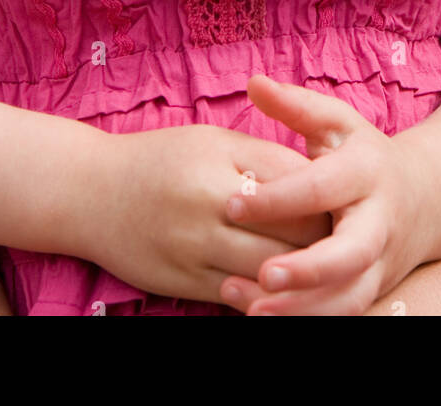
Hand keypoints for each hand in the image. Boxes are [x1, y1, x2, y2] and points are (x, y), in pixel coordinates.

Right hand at [77, 121, 331, 304]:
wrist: (88, 193)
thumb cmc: (159, 159)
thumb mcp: (213, 141)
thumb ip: (266, 157)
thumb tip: (319, 178)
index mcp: (221, 163)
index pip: (296, 184)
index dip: (327, 195)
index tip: (347, 198)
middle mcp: (209, 207)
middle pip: (291, 232)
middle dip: (325, 237)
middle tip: (351, 236)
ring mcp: (195, 250)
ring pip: (270, 272)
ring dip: (303, 273)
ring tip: (327, 266)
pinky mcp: (185, 283)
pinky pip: (241, 299)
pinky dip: (269, 297)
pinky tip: (287, 291)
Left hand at [220, 75, 434, 315]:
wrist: (427, 198)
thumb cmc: (364, 154)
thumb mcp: (337, 122)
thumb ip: (295, 106)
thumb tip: (253, 82)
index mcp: (365, 173)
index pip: (321, 187)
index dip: (277, 198)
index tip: (231, 205)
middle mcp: (378, 222)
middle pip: (351, 254)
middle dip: (309, 269)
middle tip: (265, 274)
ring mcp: (380, 263)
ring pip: (350, 298)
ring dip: (303, 310)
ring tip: (252, 311)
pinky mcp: (374, 291)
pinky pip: (344, 315)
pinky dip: (306, 320)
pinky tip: (259, 315)